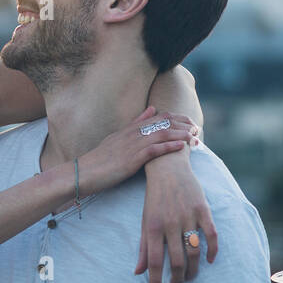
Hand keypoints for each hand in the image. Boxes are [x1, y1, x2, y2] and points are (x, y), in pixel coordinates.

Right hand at [79, 107, 194, 194]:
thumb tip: (151, 109)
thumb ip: (135, 124)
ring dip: (181, 135)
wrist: (84, 172)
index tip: (189, 123)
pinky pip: (154, 150)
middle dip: (183, 125)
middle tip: (198, 129)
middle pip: (164, 124)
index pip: (159, 118)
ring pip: (162, 135)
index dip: (177, 119)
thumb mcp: (117, 137)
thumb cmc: (100, 159)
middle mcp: (133, 134)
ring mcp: (132, 146)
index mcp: (130, 129)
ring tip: (195, 137)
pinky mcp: (132, 159)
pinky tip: (182, 146)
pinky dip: (170, 147)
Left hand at [135, 148, 217, 282]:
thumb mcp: (145, 222)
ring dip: (193, 269)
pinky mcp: (203, 210)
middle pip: (176, 261)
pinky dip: (213, 251)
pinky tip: (209, 261)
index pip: (154, 262)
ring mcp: (187, 216)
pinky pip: (212, 235)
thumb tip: (138, 272)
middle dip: (178, 278)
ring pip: (194, 251)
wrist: (168, 168)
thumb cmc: (154, 199)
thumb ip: (144, 248)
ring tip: (190, 276)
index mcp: (152, 227)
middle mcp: (170, 223)